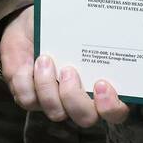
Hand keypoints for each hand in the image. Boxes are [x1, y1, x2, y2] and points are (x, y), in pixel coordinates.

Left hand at [0, 8, 129, 126]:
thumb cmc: (59, 25)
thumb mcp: (75, 24)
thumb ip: (88, 31)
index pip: (115, 111)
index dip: (112, 106)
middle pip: (85, 118)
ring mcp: (55, 101)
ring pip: (56, 112)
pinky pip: (29, 100)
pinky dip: (27, 81)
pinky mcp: (31, 98)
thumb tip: (100, 27)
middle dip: (75, 99)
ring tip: (44, 59)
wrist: (27, 25)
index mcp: (100, 85)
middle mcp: (80, 99)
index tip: (101, 83)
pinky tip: (29, 63)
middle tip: (69, 71)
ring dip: (48, 86)